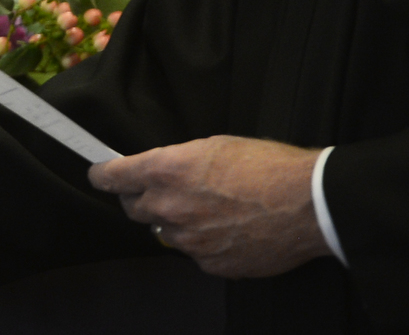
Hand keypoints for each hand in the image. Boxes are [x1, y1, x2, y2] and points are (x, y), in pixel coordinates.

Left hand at [86, 135, 329, 276]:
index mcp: (164, 171)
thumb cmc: (266, 165)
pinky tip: (228, 229)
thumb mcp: (212, 146)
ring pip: (164, 232)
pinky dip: (203, 242)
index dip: (103, 176)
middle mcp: (169, 207)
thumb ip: (175, 162)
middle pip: (133, 208)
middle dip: (143, 198)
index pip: (111, 177)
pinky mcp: (211, 263)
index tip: (100, 175)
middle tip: (167, 190)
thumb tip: (159, 173)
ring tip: (210, 209)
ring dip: (176, 221)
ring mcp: (189, 239)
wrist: (309, 204)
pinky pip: (194, 253)